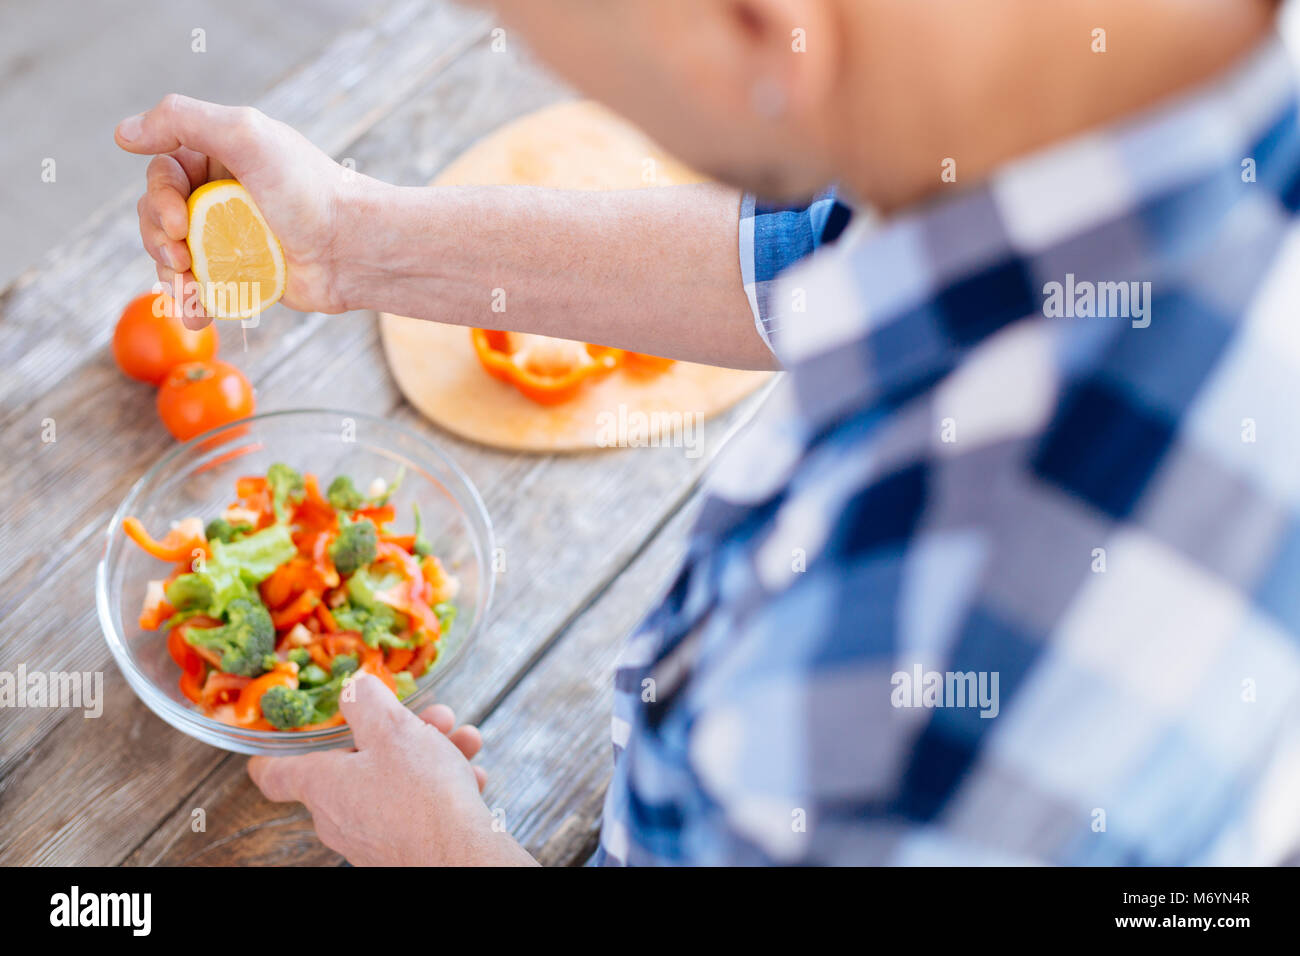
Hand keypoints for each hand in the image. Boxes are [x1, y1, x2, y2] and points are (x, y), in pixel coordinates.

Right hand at [115, 94, 363, 327]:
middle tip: (181, 257)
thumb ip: (181, 120)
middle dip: (159, 240)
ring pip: (173, 255)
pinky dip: (191, 301)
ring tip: (188, 295)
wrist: (354, 250)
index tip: (178, 223)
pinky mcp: (244, 273)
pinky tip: (197, 314)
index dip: (159, 199)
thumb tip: (122, 134)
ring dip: (170, 277)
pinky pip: (200, 286)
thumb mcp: (245, 136)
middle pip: (158, 215)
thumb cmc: (308, 191)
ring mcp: (231, 235)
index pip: (162, 172)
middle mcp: (223, 192)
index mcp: (221, 155)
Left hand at [248, 672, 534, 865]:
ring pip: (393, 782)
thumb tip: (354, 688)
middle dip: (395, 735)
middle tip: (428, 718)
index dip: (271, 756)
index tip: (271, 745)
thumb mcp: (392, 729)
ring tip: (462, 740)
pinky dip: (441, 787)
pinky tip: (471, 776)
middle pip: (355, 765)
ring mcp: (369, 836)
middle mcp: (339, 816)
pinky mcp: (400, 849)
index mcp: (323, 785)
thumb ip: (366, 701)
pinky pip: (414, 808)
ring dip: (430, 755)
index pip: (276, 774)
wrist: (458, 856)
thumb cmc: (421, 795)